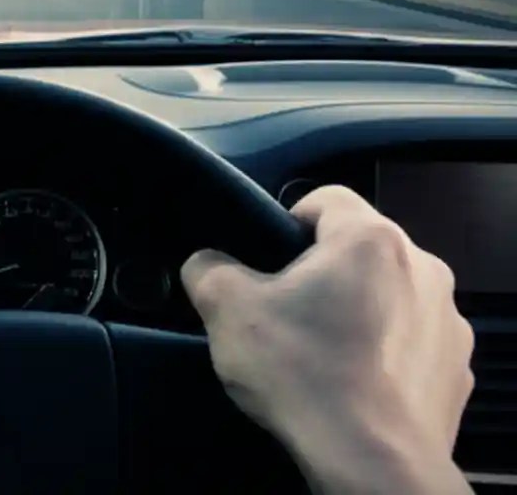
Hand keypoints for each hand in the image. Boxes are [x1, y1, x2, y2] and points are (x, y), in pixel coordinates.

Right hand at [182, 186, 473, 493]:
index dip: (286, 223)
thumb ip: (207, 268)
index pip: (324, 198)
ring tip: (319, 353)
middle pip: (358, 250)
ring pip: (388, 295)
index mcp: (369, 240)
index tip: (268, 261)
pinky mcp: (452, 365)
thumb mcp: (226, 309)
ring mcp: (445, 319)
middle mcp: (421, 268)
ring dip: (357, 312)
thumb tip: (205, 262)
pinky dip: (383, 353)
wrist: (368, 459)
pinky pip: (410, 341)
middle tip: (285, 314)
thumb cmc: (305, 376)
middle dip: (321, 275)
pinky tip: (351, 381)